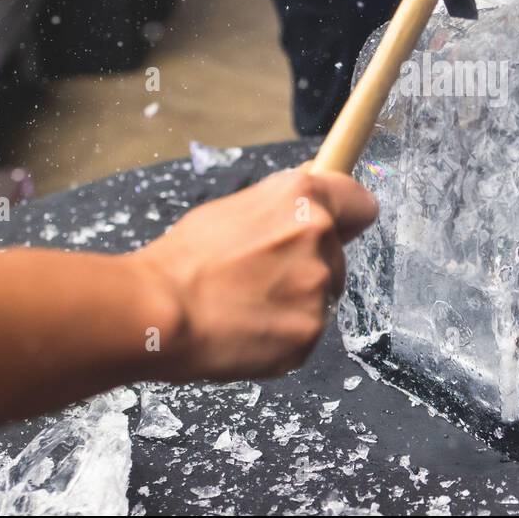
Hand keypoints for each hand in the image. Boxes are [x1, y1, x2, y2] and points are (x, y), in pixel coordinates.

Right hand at [131, 169, 377, 379]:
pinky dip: (282, 336)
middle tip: (259, 276)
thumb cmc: (184, 259)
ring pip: (321, 297)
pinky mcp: (310, 334)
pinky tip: (246, 329)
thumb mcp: (234, 208)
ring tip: (245, 305)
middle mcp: (320, 239)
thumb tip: (312, 181)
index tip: (338, 226)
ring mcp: (318, 289)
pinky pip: (305, 333)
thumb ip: (282, 202)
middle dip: (308, 266)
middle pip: (337, 257)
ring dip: (295, 302)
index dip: (347, 217)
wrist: (158, 313)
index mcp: (304, 199)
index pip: (361, 204)